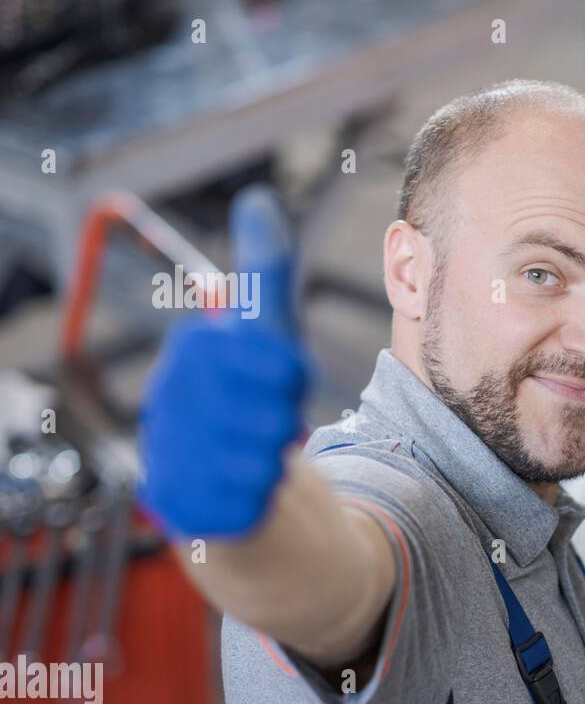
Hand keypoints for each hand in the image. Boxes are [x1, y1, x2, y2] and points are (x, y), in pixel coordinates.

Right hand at [137, 187, 309, 538]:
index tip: (286, 382)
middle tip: (269, 420)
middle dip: (285, 420)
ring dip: (274, 459)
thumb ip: (266, 270)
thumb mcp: (264, 329)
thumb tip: (257, 198)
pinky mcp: (179, 505)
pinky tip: (241, 483)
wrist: (213, 476)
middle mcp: (172, 397)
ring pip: (268, 460)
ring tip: (252, 449)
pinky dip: (260, 496)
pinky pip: (253, 502)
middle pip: (278, 414)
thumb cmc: (245, 393)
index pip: (280, 361)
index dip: (294, 376)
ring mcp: (171, 452)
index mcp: (194, 347)